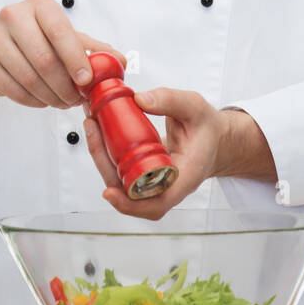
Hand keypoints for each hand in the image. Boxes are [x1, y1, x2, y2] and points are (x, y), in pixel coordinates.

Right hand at [0, 0, 125, 109]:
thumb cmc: (33, 38)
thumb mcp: (63, 36)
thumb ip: (92, 47)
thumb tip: (119, 61)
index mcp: (39, 5)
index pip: (60, 31)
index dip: (75, 59)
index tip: (86, 80)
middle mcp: (13, 16)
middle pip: (45, 60)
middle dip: (65, 86)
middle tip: (76, 99)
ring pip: (29, 78)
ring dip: (51, 97)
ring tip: (62, 101)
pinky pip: (14, 91)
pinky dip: (34, 101)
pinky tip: (43, 100)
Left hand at [84, 87, 230, 219]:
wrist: (211, 138)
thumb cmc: (207, 128)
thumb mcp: (195, 107)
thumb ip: (171, 101)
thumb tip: (140, 100)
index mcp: (184, 177)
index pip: (156, 203)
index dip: (130, 204)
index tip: (110, 192)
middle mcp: (165, 185)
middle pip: (128, 191)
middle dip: (104, 164)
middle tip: (93, 132)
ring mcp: (151, 181)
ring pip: (119, 180)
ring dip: (101, 156)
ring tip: (92, 125)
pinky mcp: (141, 173)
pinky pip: (120, 169)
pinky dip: (106, 151)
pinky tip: (98, 129)